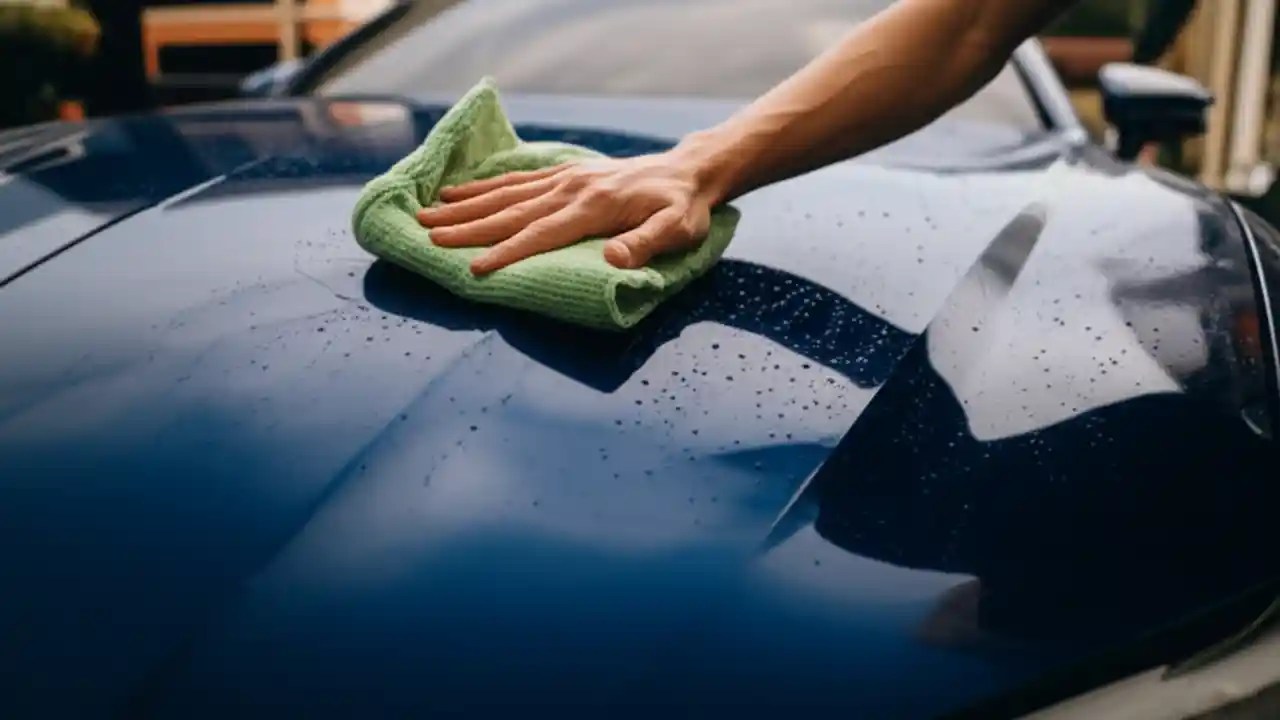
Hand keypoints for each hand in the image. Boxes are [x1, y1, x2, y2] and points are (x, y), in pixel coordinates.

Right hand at [416, 150, 718, 274]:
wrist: (687, 171)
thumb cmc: (683, 209)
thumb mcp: (676, 230)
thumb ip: (645, 244)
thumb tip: (613, 261)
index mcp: (592, 206)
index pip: (540, 233)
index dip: (506, 252)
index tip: (473, 268)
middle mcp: (570, 189)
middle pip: (510, 212)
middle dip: (468, 227)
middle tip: (429, 237)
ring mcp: (564, 178)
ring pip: (505, 193)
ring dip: (466, 205)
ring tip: (428, 213)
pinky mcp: (563, 173)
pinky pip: (516, 180)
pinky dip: (484, 186)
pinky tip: (458, 192)